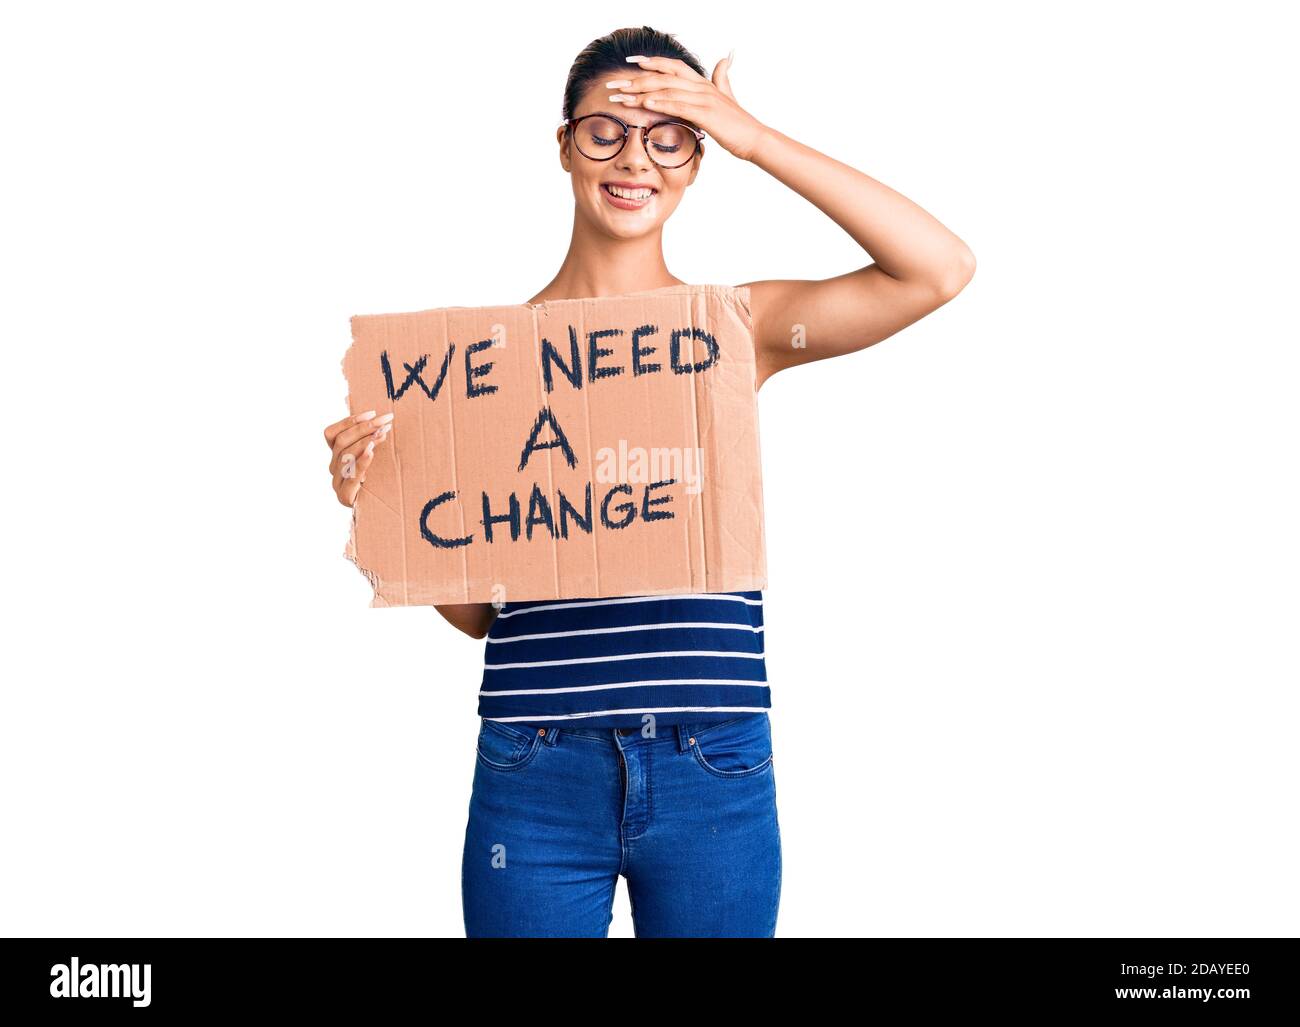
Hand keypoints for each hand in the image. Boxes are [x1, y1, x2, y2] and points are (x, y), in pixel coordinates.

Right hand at [323, 410, 392, 507]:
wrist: (380, 510)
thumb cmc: (380, 480)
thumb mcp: (373, 456)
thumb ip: (369, 439)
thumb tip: (374, 413)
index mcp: (335, 456)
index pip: (331, 434)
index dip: (349, 421)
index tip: (372, 412)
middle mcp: (333, 468)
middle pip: (341, 442)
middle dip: (364, 428)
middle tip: (385, 421)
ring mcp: (337, 483)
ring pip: (345, 456)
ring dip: (365, 441)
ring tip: (384, 433)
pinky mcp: (345, 496)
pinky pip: (351, 475)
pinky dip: (361, 461)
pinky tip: (372, 451)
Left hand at [608, 52, 768, 161]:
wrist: (754, 138)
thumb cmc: (738, 123)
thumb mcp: (728, 97)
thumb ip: (722, 78)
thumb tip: (724, 59)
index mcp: (703, 82)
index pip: (672, 66)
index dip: (651, 62)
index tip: (629, 63)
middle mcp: (702, 86)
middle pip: (663, 76)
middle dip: (635, 79)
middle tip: (614, 84)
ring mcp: (704, 99)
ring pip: (667, 90)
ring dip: (641, 93)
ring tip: (620, 97)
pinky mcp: (706, 114)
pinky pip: (679, 106)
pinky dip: (660, 104)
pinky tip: (644, 104)